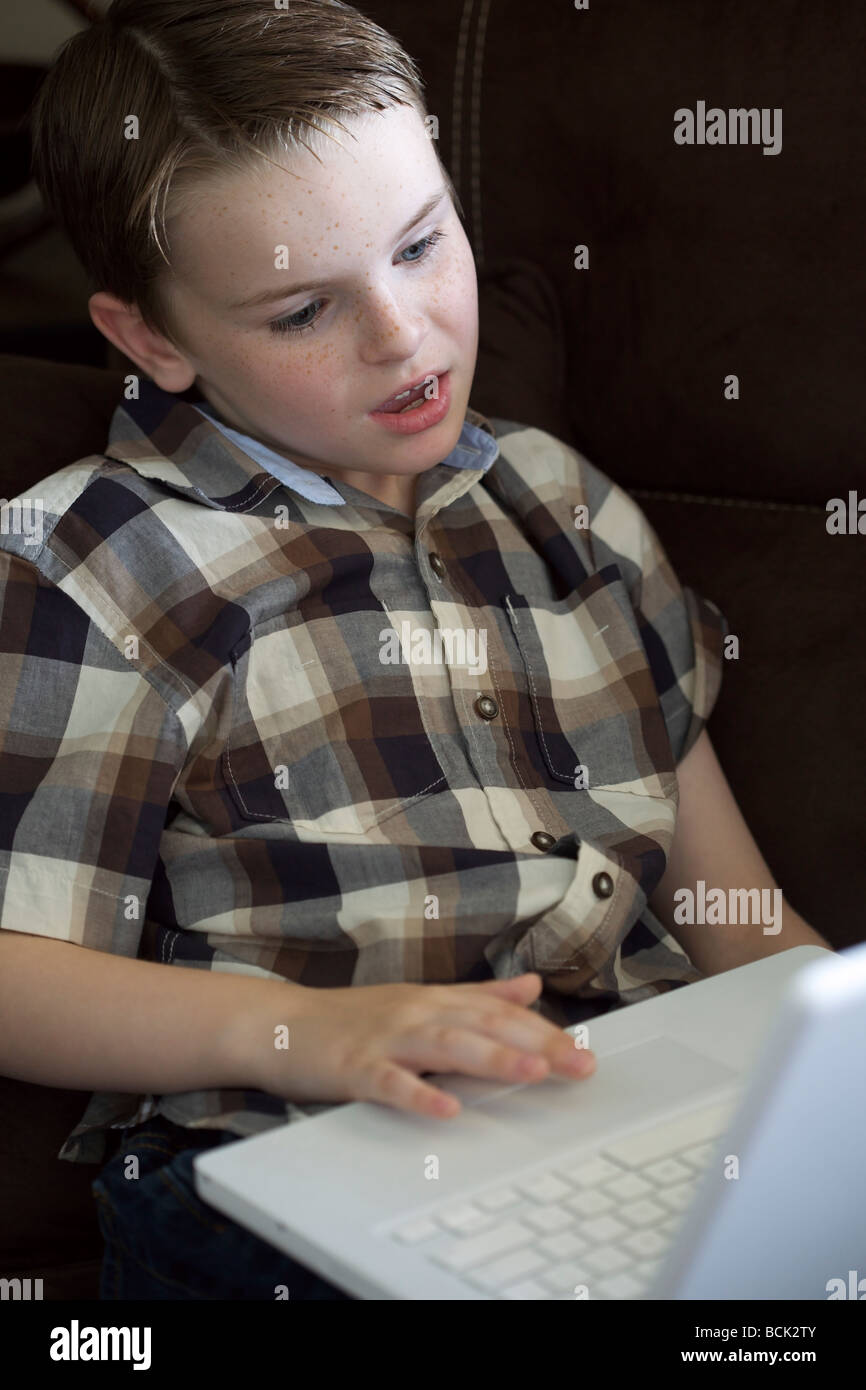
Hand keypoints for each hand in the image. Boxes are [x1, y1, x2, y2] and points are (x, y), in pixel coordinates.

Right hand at [242, 972, 595, 1118]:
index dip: (545, 1033)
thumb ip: (479, 995)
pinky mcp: (353, 1067)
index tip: (585, 1054)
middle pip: (484, 1026)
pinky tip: (445, 1110)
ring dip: (491, 1058)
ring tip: (533, 1072)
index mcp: (436, 1000)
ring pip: (446, 1046)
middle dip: (535, 1045)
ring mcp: (385, 1038)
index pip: (501, 1015)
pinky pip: (389, 1082)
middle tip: (580, 1066)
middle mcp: (417, 1013)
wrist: (279, 1023)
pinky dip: (418, 1095)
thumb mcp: (421, 999)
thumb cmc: (352, 1019)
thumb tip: (532, 985)